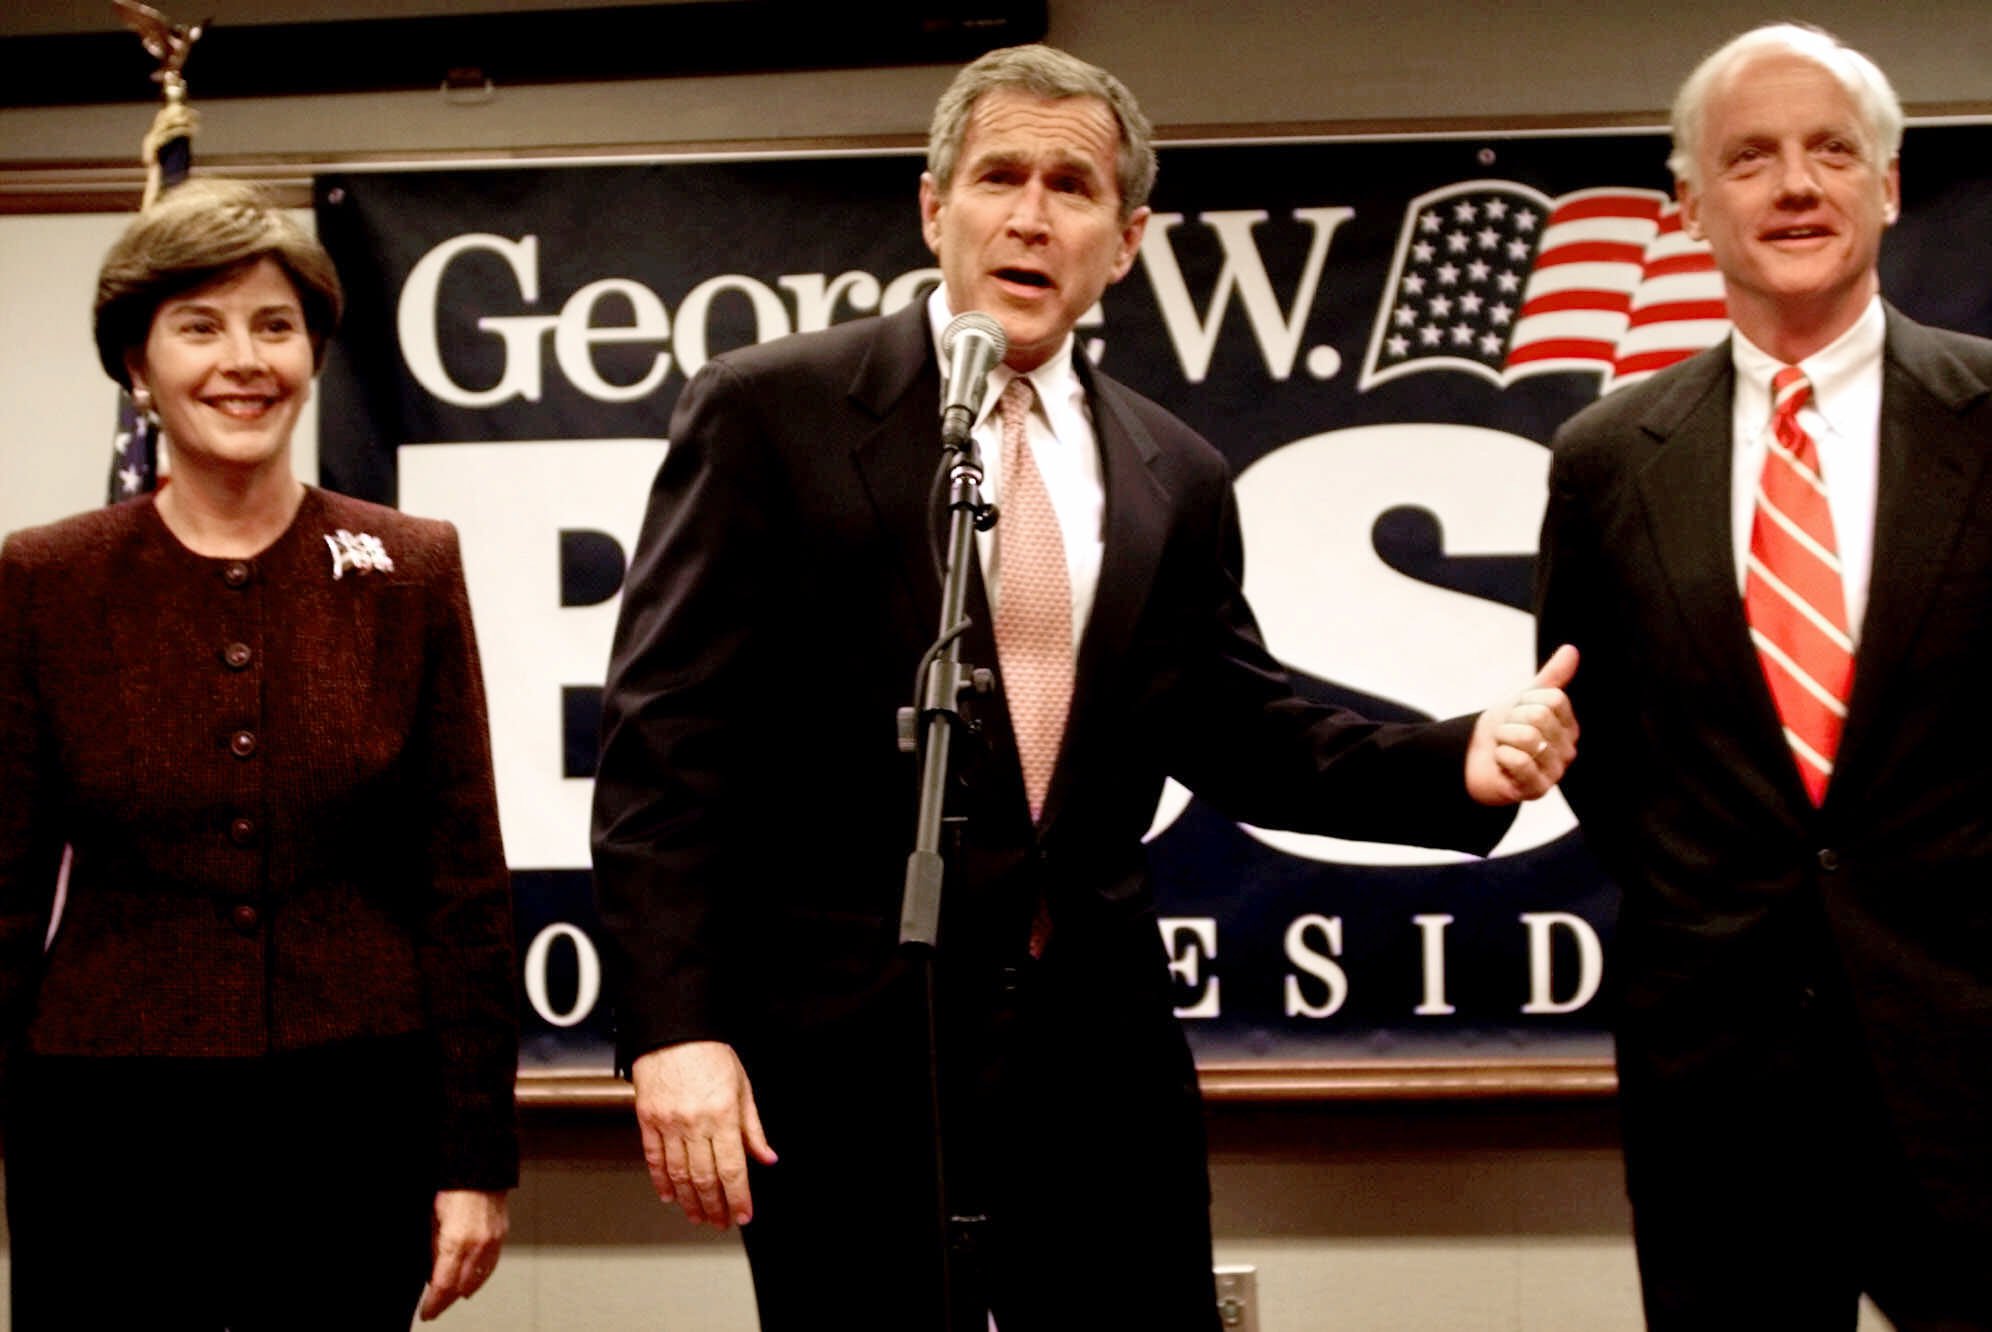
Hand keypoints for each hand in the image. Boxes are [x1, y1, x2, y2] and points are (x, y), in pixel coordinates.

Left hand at [417, 1188, 506, 1319]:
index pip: (444, 1284)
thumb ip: (434, 1247)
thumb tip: (433, 1268)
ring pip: (478, 1279)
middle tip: (435, 1307)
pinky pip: (490, 1265)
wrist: (481, 1167)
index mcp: (457, 1240)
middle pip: (461, 1286)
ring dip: (463, 1290)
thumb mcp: (432, 1218)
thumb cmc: (454, 1186)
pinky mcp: (501, 1235)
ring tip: (451, 1297)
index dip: (434, 1302)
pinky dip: (479, 1277)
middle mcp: (478, 1244)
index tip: (428, 1311)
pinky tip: (472, 1281)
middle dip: (447, 1300)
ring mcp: (492, 1241)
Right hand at [632, 1040, 776, 1227]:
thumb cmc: (709, 1054)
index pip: (733, 1169)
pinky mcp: (648, 1120)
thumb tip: (766, 1157)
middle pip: (705, 1178)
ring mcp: (668, 1124)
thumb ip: (752, 1127)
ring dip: (689, 1200)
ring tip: (698, 1216)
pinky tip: (669, 1195)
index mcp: (722, 1115)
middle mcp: (694, 1123)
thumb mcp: (742, 1087)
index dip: (738, 1197)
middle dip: (714, 1206)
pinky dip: (662, 1181)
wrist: (673, 1031)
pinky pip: (654, 1159)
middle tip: (720, 1222)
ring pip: (679, 1174)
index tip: (743, 1215)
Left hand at [1465, 643, 1578, 804]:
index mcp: (1569, 727)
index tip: (1517, 713)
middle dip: (1512, 720)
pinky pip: (1519, 762)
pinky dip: (1501, 757)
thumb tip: (1571, 650)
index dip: (1525, 701)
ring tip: (1503, 747)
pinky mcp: (1536, 790)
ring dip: (1503, 738)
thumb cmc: (1504, 729)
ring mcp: (1554, 772)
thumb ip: (1552, 677)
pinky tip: (1501, 763)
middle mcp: (1567, 750)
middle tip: (1507, 733)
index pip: (1553, 699)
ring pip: (1528, 738)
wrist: (1473, 759)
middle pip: (1540, 716)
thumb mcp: (1525, 699)